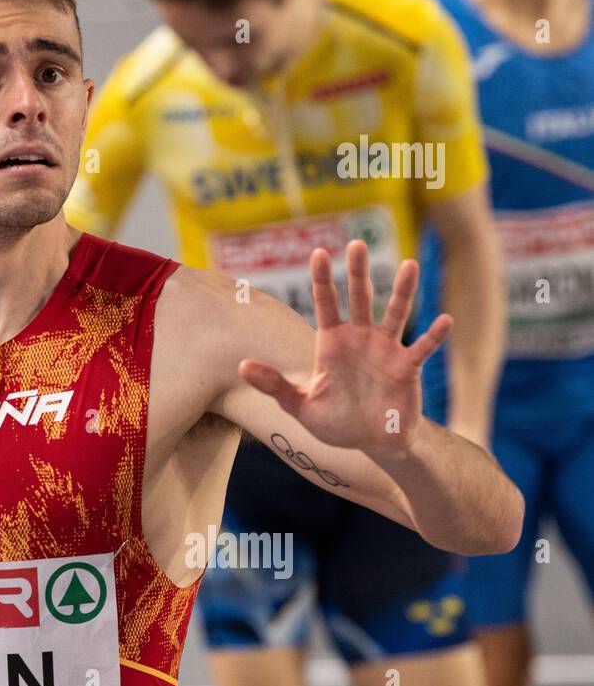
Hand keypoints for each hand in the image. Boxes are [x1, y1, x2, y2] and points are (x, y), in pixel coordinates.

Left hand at [237, 239, 450, 453]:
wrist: (371, 442)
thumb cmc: (337, 422)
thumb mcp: (300, 405)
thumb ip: (274, 384)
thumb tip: (242, 365)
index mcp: (332, 343)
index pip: (325, 303)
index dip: (322, 279)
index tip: (319, 253)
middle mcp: (360, 339)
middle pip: (359, 298)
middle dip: (358, 272)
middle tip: (357, 243)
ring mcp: (386, 350)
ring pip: (395, 313)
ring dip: (402, 291)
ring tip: (409, 265)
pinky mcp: (408, 369)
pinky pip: (422, 348)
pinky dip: (434, 336)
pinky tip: (445, 320)